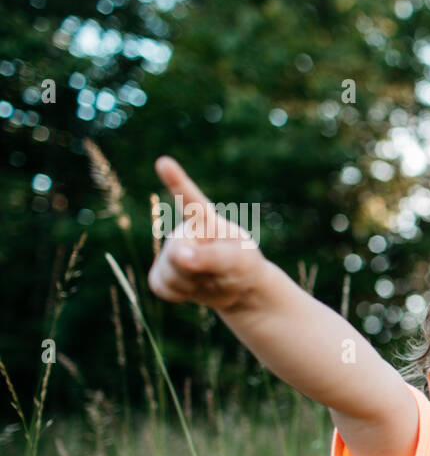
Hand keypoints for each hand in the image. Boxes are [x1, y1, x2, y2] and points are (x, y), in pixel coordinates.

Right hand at [147, 156, 267, 310]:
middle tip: (216, 274)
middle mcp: (183, 231)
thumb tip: (180, 254)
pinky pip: (160, 286)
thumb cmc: (243, 266)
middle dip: (196, 270)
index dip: (177, 182)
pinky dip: (179, 293)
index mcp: (205, 220)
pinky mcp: (162, 271)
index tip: (164, 162)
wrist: (238, 286)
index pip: (189, 199)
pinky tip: (192, 287)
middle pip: (176, 253)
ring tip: (208, 278)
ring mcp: (170, 250)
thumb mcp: (238, 262)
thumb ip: (213, 257)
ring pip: (167, 273)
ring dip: (190, 285)